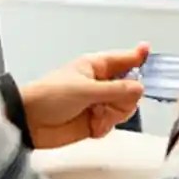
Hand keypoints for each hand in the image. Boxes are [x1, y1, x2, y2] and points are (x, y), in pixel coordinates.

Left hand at [20, 43, 148, 149]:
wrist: (29, 123)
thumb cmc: (51, 96)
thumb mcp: (86, 90)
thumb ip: (116, 90)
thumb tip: (141, 88)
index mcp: (96, 67)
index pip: (124, 59)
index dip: (137, 56)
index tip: (148, 51)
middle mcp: (100, 84)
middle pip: (130, 89)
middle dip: (125, 99)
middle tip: (112, 103)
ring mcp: (97, 103)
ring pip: (123, 108)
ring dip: (114, 115)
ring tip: (97, 116)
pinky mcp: (93, 122)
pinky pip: (112, 124)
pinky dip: (104, 127)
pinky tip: (92, 127)